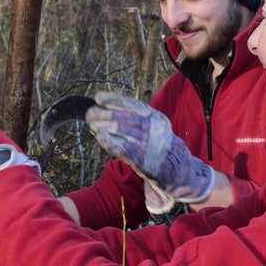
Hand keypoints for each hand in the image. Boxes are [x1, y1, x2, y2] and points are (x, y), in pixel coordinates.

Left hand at [85, 91, 214, 212]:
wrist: (176, 167)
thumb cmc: (158, 143)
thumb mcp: (154, 125)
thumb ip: (136, 117)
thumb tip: (108, 108)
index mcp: (155, 117)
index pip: (133, 105)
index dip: (114, 100)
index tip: (98, 98)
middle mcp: (153, 129)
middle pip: (124, 118)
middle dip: (104, 114)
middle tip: (90, 113)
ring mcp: (148, 144)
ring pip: (122, 131)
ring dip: (103, 127)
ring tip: (92, 124)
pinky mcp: (142, 160)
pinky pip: (123, 149)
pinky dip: (109, 142)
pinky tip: (99, 137)